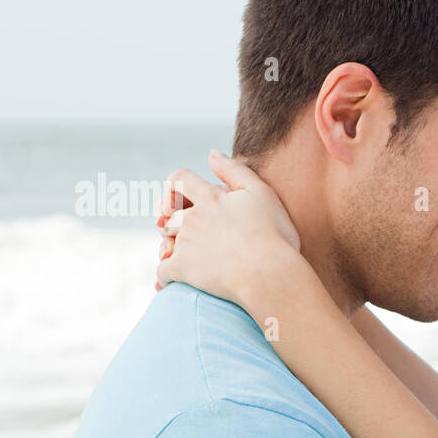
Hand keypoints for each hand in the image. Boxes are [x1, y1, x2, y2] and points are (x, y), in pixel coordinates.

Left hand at [155, 150, 303, 310]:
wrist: (271, 275)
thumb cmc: (275, 236)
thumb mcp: (262, 194)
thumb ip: (235, 171)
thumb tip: (212, 153)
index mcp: (211, 197)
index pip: (180, 179)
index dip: (175, 185)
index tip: (179, 196)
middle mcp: (193, 217)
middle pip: (168, 212)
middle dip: (169, 219)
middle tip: (180, 230)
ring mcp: (185, 242)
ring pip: (165, 241)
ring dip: (168, 246)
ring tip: (179, 257)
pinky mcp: (182, 268)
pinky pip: (162, 271)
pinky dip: (164, 278)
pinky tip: (172, 284)